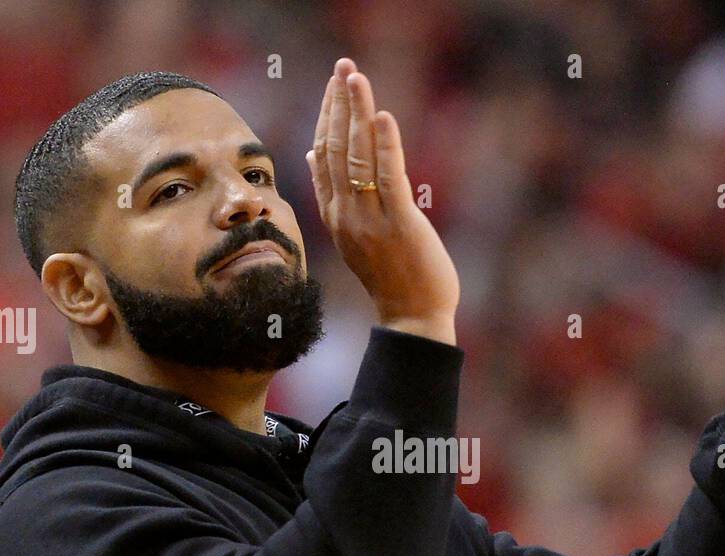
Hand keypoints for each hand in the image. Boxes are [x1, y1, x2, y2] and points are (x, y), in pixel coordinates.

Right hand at [307, 57, 459, 344]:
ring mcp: (371, 220)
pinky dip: (385, 145)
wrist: (411, 318)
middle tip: (344, 67)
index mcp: (336, 216)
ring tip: (356, 78)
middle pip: (335, 149)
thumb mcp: (355, 234)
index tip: (333, 85)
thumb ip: (335, 196)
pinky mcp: (400, 224)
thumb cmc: (391, 277)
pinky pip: (388, 177)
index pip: (323, 157)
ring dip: (356, 113)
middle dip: (339, 104)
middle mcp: (347, 215)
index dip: (327, 117)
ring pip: (357, 157)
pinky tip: (382, 116)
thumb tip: (313, 156)